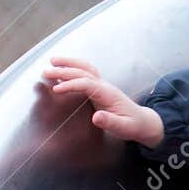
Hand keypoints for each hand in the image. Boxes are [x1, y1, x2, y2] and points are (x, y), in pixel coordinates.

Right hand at [40, 55, 163, 147]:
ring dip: (68, 63)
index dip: (71, 84)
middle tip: (46, 71)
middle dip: (64, 70)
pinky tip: (62, 69)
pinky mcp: (98, 88)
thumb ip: (110, 122)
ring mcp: (102, 85)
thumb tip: (96, 117)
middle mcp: (104, 86)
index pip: (87, 84)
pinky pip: (85, 74)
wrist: (143, 122)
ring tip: (52, 61)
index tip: (56, 89)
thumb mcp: (124, 128)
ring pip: (85, 68)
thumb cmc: (133, 125)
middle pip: (83, 72)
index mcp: (108, 93)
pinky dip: (73, 68)